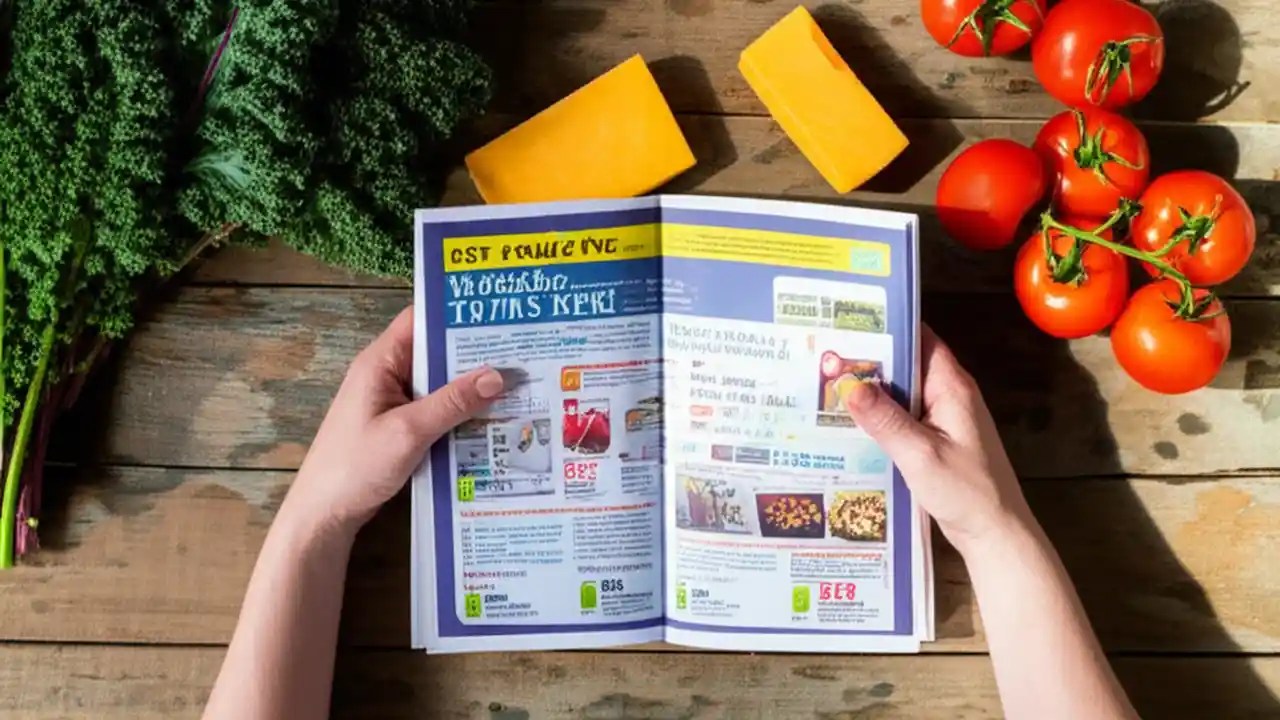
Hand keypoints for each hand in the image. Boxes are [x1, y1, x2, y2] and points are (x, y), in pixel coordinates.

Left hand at [284, 306, 502, 533]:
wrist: (325, 514)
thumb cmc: (355, 467)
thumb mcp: (408, 432)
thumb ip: (452, 403)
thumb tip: (497, 376)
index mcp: (380, 363)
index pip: (420, 322)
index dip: (456, 317)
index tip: (497, 318)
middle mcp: (387, 375)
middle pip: (436, 353)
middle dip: (474, 356)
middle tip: (520, 356)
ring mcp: (394, 403)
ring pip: (440, 385)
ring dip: (470, 389)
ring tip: (517, 387)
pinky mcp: (401, 428)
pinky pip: (437, 411)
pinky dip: (460, 414)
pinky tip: (491, 421)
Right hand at [843, 325, 1030, 554]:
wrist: (995, 534)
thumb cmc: (965, 491)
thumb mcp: (920, 454)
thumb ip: (885, 419)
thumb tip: (849, 384)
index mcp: (951, 387)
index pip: (919, 339)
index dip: (887, 327)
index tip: (847, 322)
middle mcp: (948, 395)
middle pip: (905, 364)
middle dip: (869, 359)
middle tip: (822, 355)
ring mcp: (942, 418)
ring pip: (900, 392)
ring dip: (870, 390)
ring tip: (824, 384)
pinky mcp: (934, 440)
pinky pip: (902, 417)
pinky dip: (878, 416)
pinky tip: (847, 423)